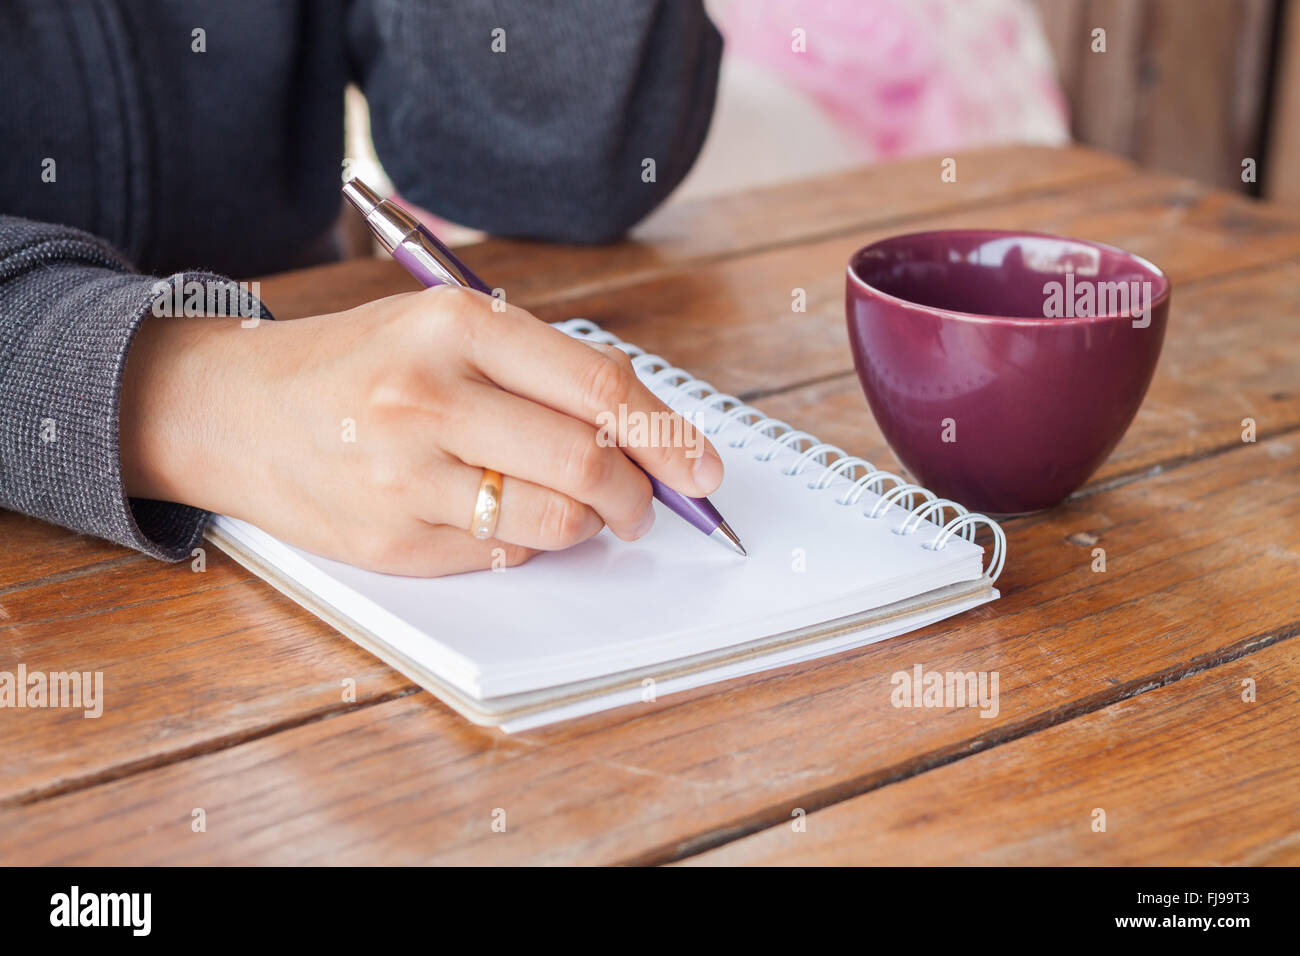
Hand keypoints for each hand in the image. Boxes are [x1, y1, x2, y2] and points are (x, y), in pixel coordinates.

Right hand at [119, 286, 723, 574]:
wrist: (234, 409)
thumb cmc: (359, 364)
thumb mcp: (447, 329)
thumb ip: (542, 372)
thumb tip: (650, 436)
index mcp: (457, 326)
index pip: (600, 387)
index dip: (668, 435)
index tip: (702, 468)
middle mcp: (428, 397)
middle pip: (588, 462)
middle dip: (641, 494)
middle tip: (647, 502)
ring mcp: (404, 475)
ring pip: (554, 521)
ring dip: (591, 524)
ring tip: (582, 510)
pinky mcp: (390, 540)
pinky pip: (502, 554)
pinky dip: (529, 542)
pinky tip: (508, 516)